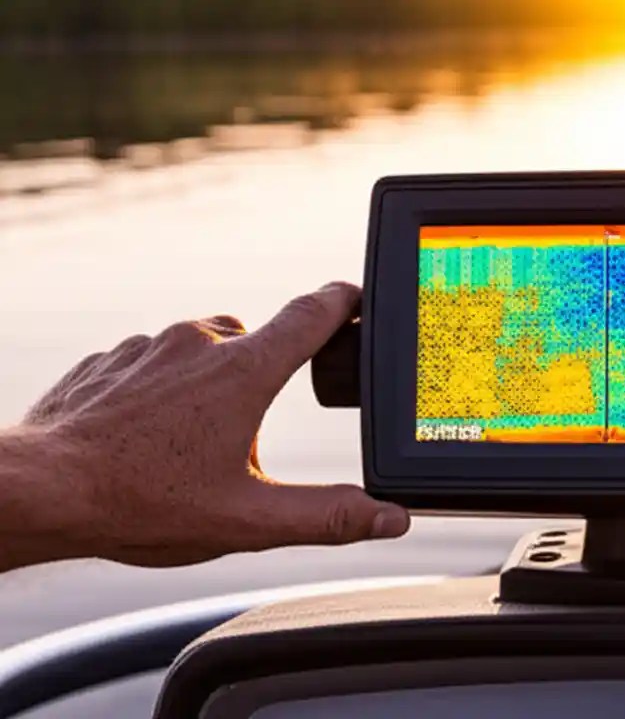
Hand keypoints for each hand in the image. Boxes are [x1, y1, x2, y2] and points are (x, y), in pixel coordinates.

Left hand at [0, 282, 409, 570]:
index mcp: (245, 372)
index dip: (343, 303)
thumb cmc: (140, 501)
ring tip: (190, 446)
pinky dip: (162, 393)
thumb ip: (327, 516)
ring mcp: (148, 346)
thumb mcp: (250, 520)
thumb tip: (389, 517)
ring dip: (209, 387)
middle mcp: (199, 344)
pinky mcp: (110, 359)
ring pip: (202, 353)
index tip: (357, 299)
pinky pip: (153, 365)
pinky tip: (147, 438)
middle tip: (246, 435)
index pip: (312, 314)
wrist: (39, 490)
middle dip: (263, 378)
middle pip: (257, 340)